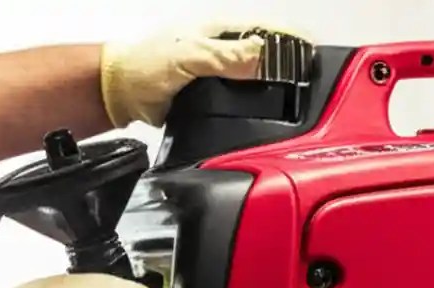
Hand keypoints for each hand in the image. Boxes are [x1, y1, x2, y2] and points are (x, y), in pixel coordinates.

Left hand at [99, 22, 302, 127]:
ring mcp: (221, 69)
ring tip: (297, 99)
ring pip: (261, 76)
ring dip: (276, 87)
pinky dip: (257, 104)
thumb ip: (226, 57)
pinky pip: (244, 96)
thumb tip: (264, 55)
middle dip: (292, 66)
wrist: (118, 92)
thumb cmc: (142, 65)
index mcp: (222, 29)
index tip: (315, 58)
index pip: (272, 29)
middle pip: (273, 54)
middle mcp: (225, 46)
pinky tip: (265, 113)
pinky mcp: (214, 91)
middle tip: (313, 82)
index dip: (296, 42)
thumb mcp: (189, 57)